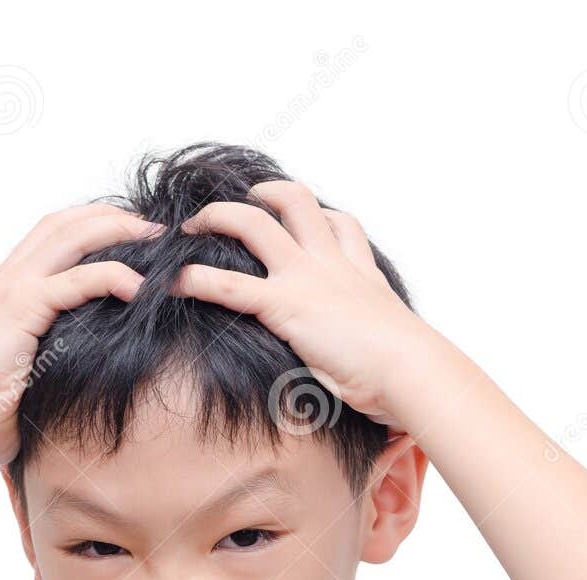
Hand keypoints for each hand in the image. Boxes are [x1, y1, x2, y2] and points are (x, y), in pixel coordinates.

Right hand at [0, 205, 160, 466]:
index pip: (53, 232)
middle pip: (65, 222)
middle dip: (114, 217)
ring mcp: (11, 290)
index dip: (95, 222)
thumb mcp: (33, 368)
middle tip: (157, 229)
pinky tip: (139, 288)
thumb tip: (101, 356)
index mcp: (7, 289)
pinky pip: (76, 280)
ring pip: (71, 237)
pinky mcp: (20, 309)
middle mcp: (7, 279)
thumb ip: (58, 347)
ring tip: (157, 242)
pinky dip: (112, 276)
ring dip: (119, 233)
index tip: (135, 234)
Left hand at [172, 180, 425, 427]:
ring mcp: (307, 278)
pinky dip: (196, 279)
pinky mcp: (286, 306)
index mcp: (360, 273)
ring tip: (189, 228)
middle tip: (234, 203)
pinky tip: (174, 282)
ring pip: (255, 223)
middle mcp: (332, 264)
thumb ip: (369, 344)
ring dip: (218, 217)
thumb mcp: (390, 348)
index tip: (296, 214)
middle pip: (296, 201)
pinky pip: (229, 284)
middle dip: (260, 194)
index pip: (339, 223)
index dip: (316, 213)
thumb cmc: (406, 372)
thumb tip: (365, 378)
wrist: (412, 372)